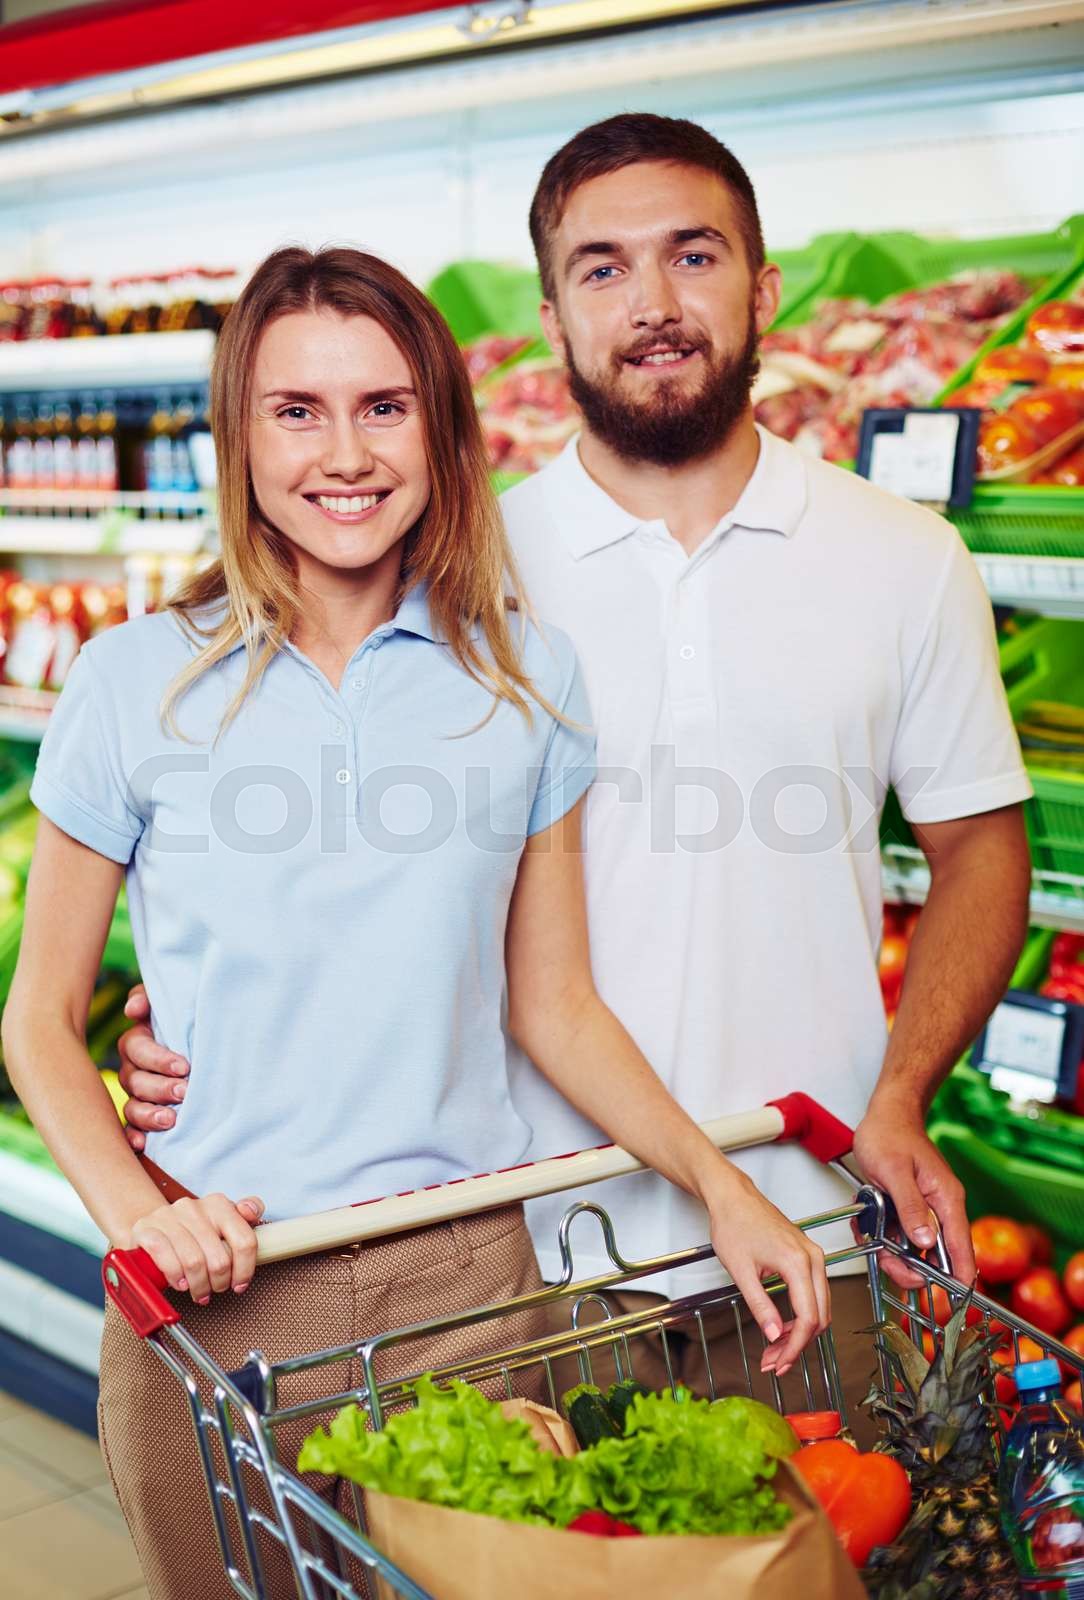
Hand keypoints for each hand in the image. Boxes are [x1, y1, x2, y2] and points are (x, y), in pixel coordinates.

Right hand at [118, 983, 189, 1152]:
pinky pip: (130, 1130)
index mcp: (139, 1042)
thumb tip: (133, 1009)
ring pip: (132, 1106)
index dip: (158, 1058)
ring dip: (148, 1114)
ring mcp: (136, 1096)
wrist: (218, 1053)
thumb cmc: (194, 1024)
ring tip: (171, 1119)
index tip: (184, 1067)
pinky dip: (133, 1137)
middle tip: (184, 1091)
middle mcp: (133, 1070)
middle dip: (159, 1087)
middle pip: (134, 1080)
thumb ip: (154, 999)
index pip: (137, 1048)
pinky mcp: (142, 1120)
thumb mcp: (180, 1005)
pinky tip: (141, 1145)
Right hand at [126, 1192, 264, 1303]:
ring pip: (194, 1263)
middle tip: (216, 1289)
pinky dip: (176, 1277)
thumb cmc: (191, 1232)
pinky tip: (181, 1284)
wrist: (150, 1227)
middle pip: (220, 1258)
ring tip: (200, 1291)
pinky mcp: (146, 1230)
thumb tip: (253, 1212)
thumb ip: (245, 1217)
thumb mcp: (220, 1223)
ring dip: (200, 1285)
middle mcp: (194, 1207)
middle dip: (220, 1282)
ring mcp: (168, 1217)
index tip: (240, 1284)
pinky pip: (167, 1260)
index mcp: (218, 1204)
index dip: (245, 1270)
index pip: (244, 1240)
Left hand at [704, 1166, 830, 1378]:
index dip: (794, 1347)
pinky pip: (814, 1293)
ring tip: (774, 1349)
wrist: (733, 1196)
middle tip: (775, 1361)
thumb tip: (773, 1336)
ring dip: (799, 1332)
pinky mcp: (807, 1255)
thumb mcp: (741, 1271)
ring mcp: (812, 1255)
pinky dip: (801, 1314)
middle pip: (820, 1316)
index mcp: (798, 1263)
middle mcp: (813, 1258)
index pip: (808, 1318)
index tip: (779, 1362)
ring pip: (820, 1306)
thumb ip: (760, 1306)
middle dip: (798, 1344)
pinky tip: (781, 1327)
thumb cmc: (734, 1223)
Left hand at [853, 1099, 974, 1289]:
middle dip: (911, 1267)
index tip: (952, 1302)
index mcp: (946, 1200)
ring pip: (915, 1248)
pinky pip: (899, 1233)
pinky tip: (869, 1226)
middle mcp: (940, 1208)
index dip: (958, 1280)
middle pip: (936, 1256)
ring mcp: (925, 1209)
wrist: (885, 1113)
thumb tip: (925, 1240)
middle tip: (889, 1263)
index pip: (962, 1249)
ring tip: (873, 1241)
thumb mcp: (894, 1171)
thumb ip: (910, 1207)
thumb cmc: (891, 1133)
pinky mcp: (909, 1207)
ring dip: (893, 1251)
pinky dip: (883, 1235)